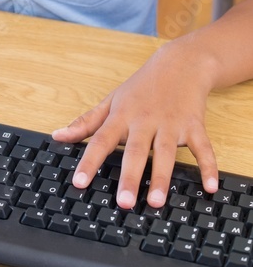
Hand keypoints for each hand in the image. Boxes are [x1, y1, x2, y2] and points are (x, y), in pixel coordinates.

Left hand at [51, 42, 218, 208]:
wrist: (180, 64)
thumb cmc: (142, 87)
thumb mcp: (111, 101)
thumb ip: (86, 122)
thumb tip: (58, 136)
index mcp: (122, 116)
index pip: (100, 140)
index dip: (89, 162)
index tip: (78, 182)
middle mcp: (145, 120)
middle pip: (135, 151)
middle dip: (129, 177)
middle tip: (123, 202)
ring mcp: (171, 123)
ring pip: (165, 152)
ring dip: (161, 177)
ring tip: (155, 201)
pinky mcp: (195, 125)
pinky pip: (202, 148)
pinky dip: (208, 166)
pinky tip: (209, 187)